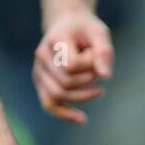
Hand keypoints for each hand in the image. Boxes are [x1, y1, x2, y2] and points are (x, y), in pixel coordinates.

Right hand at [32, 9, 113, 124]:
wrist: (67, 25)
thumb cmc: (85, 29)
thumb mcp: (100, 33)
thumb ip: (104, 52)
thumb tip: (105, 76)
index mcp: (55, 40)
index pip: (72, 65)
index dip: (90, 64)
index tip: (97, 54)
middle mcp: (41, 56)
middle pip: (65, 82)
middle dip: (88, 80)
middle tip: (98, 69)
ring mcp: (38, 71)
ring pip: (57, 96)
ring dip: (82, 96)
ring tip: (99, 91)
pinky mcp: (41, 83)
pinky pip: (49, 104)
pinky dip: (65, 114)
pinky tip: (82, 120)